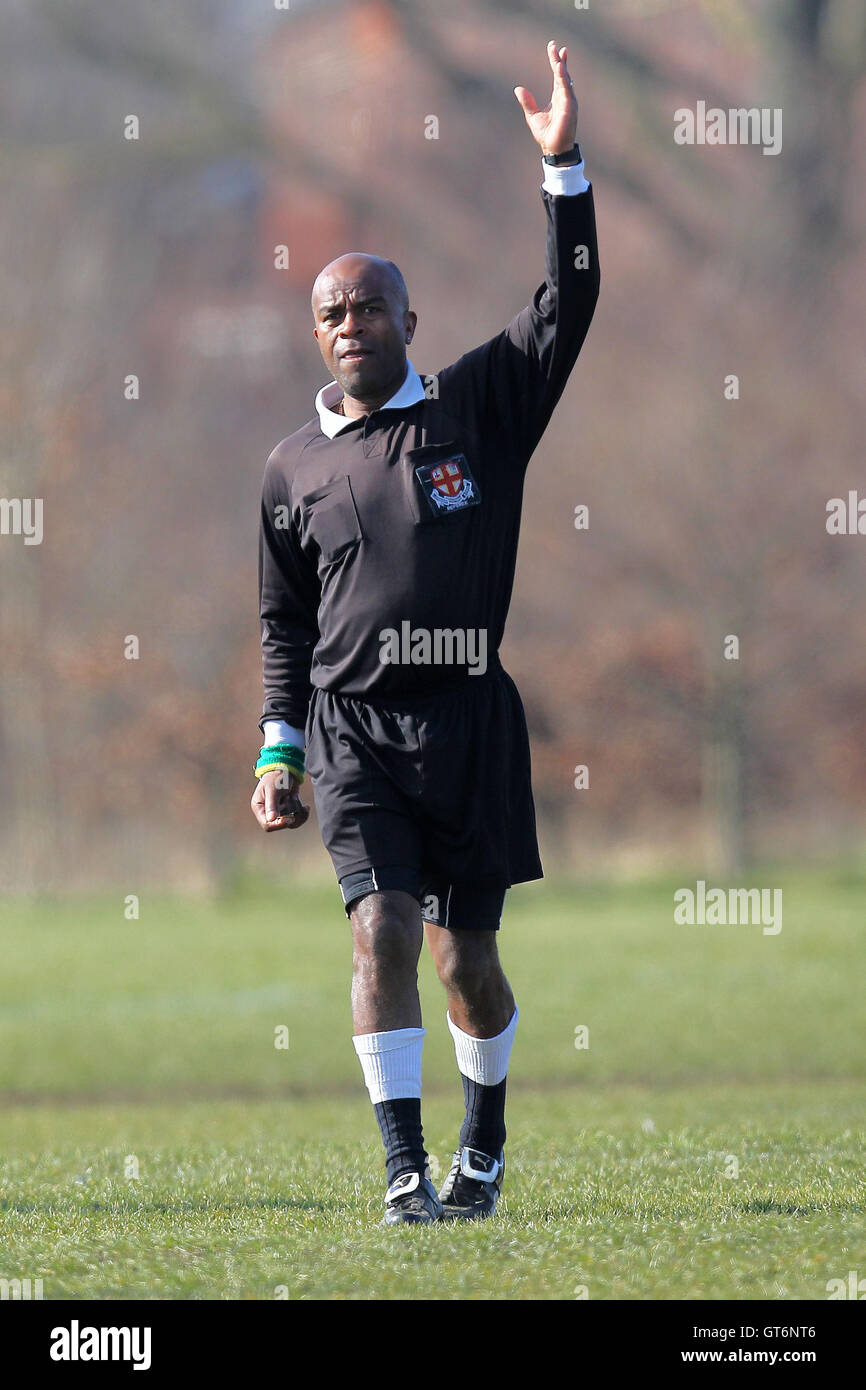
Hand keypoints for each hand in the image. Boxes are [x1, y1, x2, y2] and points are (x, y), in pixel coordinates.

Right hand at [250, 768, 309, 831]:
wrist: (287, 768)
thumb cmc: (276, 776)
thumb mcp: (273, 789)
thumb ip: (272, 804)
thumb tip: (271, 820)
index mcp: (259, 807)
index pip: (267, 825)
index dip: (279, 825)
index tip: (289, 818)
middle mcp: (268, 812)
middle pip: (281, 825)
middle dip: (290, 813)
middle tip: (291, 798)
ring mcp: (280, 812)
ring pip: (292, 822)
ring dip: (296, 809)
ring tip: (293, 796)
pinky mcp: (289, 810)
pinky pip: (297, 819)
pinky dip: (303, 813)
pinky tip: (306, 807)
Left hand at [514, 40, 577, 155]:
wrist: (553, 149)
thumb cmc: (546, 134)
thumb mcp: (533, 116)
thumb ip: (527, 102)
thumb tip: (518, 89)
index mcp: (557, 97)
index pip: (557, 76)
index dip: (556, 62)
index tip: (554, 49)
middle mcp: (565, 97)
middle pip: (562, 74)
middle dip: (559, 60)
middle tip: (555, 46)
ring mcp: (568, 101)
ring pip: (565, 80)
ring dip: (561, 67)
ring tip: (558, 55)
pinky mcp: (569, 107)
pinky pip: (567, 90)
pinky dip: (563, 79)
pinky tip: (560, 69)